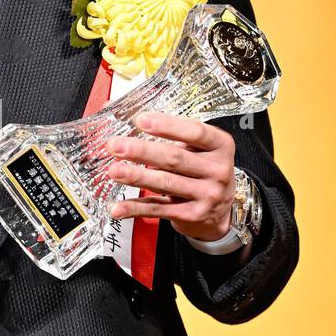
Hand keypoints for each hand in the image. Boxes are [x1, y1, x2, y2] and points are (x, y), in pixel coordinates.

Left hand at [105, 110, 235, 242]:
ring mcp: (206, 195)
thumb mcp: (203, 149)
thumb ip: (175, 134)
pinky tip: (118, 207)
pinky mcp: (192, 215)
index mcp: (221, 146)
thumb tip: (132, 119)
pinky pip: (158, 209)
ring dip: (136, 176)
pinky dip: (135, 208)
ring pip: (165, 183)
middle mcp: (217, 170)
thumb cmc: (205, 171)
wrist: (221, 210)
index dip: (167, 126)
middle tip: (117, 145)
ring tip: (114, 171)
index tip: (141, 120)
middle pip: (175, 158)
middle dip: (142, 151)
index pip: (195, 132)